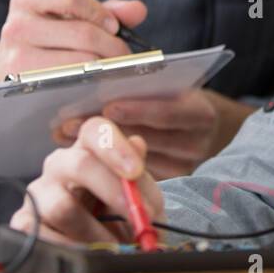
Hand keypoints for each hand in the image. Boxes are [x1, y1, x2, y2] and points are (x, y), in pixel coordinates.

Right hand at [0, 0, 147, 80]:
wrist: (7, 72)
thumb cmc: (49, 41)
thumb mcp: (71, 18)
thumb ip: (107, 11)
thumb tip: (137, 10)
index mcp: (27, 0)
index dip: (98, 11)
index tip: (114, 27)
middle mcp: (15, 27)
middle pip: (82, 33)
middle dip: (114, 46)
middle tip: (126, 57)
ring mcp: (14, 59)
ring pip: (79, 63)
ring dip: (106, 68)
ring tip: (115, 71)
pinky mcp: (21, 89)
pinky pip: (68, 86)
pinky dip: (90, 86)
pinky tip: (97, 85)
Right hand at [11, 116, 164, 245]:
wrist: (111, 251)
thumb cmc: (126, 217)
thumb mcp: (142, 197)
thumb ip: (140, 174)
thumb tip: (137, 146)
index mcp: (90, 149)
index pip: (95, 130)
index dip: (115, 147)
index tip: (135, 171)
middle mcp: (60, 165)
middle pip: (79, 164)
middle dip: (112, 191)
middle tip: (136, 217)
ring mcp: (39, 192)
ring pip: (61, 206)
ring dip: (94, 231)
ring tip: (112, 245)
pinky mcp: (24, 222)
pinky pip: (40, 235)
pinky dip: (69, 248)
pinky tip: (85, 252)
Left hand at [54, 89, 220, 179]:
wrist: (205, 131)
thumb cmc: (180, 101)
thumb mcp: (173, 90)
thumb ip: (146, 89)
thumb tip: (102, 90)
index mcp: (201, 113)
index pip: (170, 112)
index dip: (138, 110)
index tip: (108, 107)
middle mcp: (196, 143)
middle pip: (150, 139)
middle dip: (109, 130)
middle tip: (72, 122)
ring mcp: (184, 167)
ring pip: (139, 159)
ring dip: (101, 148)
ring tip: (68, 136)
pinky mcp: (170, 182)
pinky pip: (137, 174)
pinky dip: (109, 164)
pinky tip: (82, 153)